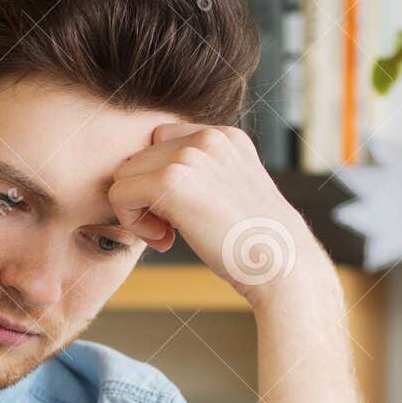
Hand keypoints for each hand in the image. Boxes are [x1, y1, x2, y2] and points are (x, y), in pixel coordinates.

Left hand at [107, 123, 332, 304]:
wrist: (281, 266)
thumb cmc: (256, 243)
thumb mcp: (233, 191)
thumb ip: (201, 175)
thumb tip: (147, 178)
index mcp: (225, 136)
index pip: (160, 141)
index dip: (160, 179)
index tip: (182, 213)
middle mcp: (208, 137)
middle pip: (139, 158)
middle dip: (146, 197)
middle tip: (172, 231)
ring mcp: (190, 156)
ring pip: (124, 175)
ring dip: (137, 210)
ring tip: (169, 235)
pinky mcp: (171, 182)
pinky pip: (120, 194)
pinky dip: (133, 223)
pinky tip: (165, 239)